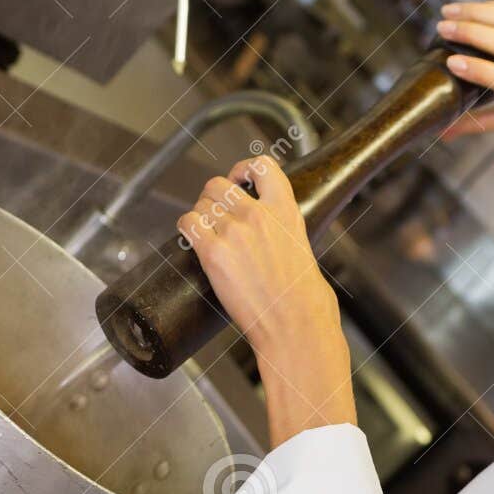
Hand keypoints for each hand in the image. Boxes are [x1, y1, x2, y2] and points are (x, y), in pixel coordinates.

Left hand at [177, 156, 354, 445]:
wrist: (295, 327)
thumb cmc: (306, 301)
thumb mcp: (303, 248)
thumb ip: (284, 231)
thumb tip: (273, 236)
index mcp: (285, 211)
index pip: (261, 166)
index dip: (243, 168)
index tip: (239, 179)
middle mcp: (257, 215)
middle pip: (218, 184)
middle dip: (214, 197)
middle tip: (216, 215)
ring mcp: (233, 233)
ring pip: (201, 204)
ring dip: (200, 216)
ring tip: (207, 234)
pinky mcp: (213, 254)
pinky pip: (187, 224)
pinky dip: (187, 229)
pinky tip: (193, 240)